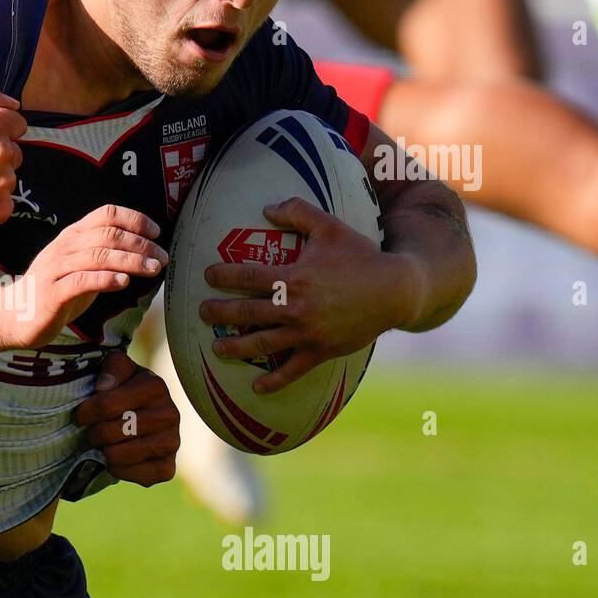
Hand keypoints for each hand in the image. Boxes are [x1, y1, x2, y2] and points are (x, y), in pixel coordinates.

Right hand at [6, 205, 166, 349]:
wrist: (13, 314)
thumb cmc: (54, 291)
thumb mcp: (79, 266)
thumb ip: (103, 255)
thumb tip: (142, 250)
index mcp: (72, 235)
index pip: (106, 214)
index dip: (135, 219)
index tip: (157, 232)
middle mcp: (64, 246)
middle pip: (108, 235)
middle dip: (140, 244)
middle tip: (162, 257)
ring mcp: (56, 268)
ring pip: (99, 256)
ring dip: (131, 261)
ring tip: (153, 269)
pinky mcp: (52, 293)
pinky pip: (82, 281)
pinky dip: (106, 279)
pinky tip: (124, 282)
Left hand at [74, 351, 179, 487]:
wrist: (147, 415)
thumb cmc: (125, 389)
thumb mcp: (118, 369)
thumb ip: (112, 367)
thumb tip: (103, 387)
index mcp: (155, 387)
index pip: (106, 405)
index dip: (86, 412)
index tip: (82, 414)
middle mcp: (169, 414)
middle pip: (109, 432)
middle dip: (94, 433)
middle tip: (94, 431)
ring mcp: (172, 443)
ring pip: (117, 455)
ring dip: (104, 451)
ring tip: (106, 443)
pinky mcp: (168, 468)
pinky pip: (131, 474)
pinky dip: (118, 469)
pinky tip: (118, 458)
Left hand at [199, 196, 417, 394]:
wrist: (395, 290)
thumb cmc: (360, 255)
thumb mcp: (330, 227)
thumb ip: (298, 211)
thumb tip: (266, 208)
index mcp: (294, 278)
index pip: (248, 276)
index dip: (224, 276)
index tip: (207, 276)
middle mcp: (296, 308)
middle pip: (247, 312)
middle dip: (220, 312)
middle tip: (202, 312)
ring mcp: (307, 333)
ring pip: (262, 343)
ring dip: (236, 347)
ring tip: (217, 348)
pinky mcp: (320, 351)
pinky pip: (293, 371)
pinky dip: (274, 382)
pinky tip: (256, 388)